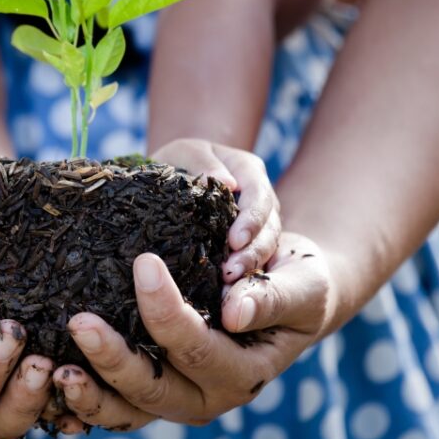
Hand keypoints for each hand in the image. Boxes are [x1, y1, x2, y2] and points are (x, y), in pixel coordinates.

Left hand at [52, 233, 333, 429]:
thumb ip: (272, 297)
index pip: (195, 347)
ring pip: (125, 410)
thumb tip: (234, 311)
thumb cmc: (297, 283)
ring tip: (52, 367)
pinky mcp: (150, 391)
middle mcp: (205, 398)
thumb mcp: (300, 285)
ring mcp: (174, 400)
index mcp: (243, 375)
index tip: (143, 263)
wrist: (287, 294)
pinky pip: (111, 405)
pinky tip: (48, 376)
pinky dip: (80, 399)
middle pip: (153, 388)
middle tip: (79, 321)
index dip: (167, 311)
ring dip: (88, 393)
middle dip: (113, 359)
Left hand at [150, 139, 280, 283]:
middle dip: (254, 247)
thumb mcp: (184, 152)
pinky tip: (231, 285)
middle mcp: (258, 193)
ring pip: (267, 240)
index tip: (234, 241)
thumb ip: (202, 162)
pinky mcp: (247, 236)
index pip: (259, 193)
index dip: (251, 219)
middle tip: (233, 270)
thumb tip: (229, 182)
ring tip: (232, 280)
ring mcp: (257, 216)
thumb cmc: (174, 163)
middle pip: (269, 222)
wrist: (169, 177)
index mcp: (248, 168)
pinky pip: (255, 252)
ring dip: (251, 261)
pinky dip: (246, 267)